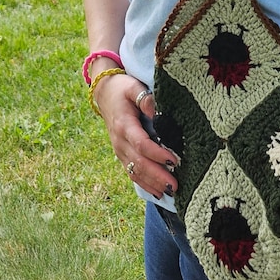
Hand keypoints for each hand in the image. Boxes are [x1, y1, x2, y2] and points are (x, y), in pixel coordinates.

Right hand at [93, 77, 179, 200]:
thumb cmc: (123, 89)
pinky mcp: (122, 155)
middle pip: (139, 163)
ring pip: (135, 171)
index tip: (174, 160)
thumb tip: (156, 109)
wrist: (105, 94)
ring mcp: (120, 150)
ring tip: (170, 192)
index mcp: (124, 125)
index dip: (157, 154)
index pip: (141, 144)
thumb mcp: (133, 87)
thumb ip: (145, 98)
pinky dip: (145, 184)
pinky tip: (157, 192)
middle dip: (157, 176)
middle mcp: (120, 142)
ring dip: (152, 183)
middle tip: (174, 185)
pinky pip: (132, 173)